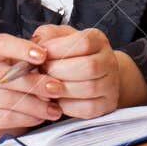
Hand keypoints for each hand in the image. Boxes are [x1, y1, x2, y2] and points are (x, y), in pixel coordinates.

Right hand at [0, 33, 63, 145]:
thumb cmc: (7, 84)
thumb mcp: (16, 65)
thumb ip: (31, 60)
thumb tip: (56, 58)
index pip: (0, 45)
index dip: (22, 49)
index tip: (43, 55)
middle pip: (6, 76)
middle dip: (35, 83)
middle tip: (57, 88)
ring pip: (9, 100)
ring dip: (36, 105)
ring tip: (53, 108)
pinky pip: (6, 118)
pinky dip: (28, 118)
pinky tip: (40, 117)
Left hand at [30, 25, 146, 117]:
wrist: (91, 74)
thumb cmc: (70, 55)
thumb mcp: (58, 38)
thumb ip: (46, 37)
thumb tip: (35, 49)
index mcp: (98, 40)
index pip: (84, 42)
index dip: (59, 49)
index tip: (42, 55)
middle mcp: (109, 61)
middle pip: (89, 67)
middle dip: (59, 71)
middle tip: (42, 72)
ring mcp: (110, 84)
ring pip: (89, 88)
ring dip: (62, 89)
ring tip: (46, 86)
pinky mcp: (106, 104)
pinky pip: (88, 108)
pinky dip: (68, 106)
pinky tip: (57, 99)